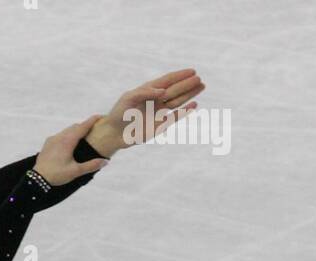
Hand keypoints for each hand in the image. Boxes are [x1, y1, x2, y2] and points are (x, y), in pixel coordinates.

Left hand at [32, 116, 109, 185]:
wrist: (37, 179)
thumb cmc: (57, 175)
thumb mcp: (75, 171)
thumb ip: (91, 166)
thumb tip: (105, 161)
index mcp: (68, 140)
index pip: (83, 125)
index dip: (93, 120)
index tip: (102, 117)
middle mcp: (60, 136)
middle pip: (76, 126)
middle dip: (85, 126)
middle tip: (93, 130)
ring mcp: (53, 139)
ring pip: (67, 130)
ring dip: (76, 131)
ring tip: (82, 138)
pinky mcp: (47, 143)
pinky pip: (60, 136)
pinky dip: (67, 136)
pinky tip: (69, 145)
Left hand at [89, 68, 205, 156]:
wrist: (113, 133)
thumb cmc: (118, 113)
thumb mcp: (128, 99)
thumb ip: (144, 92)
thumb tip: (163, 91)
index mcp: (149, 90)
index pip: (167, 80)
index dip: (179, 76)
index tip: (192, 71)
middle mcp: (156, 100)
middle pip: (175, 90)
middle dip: (188, 84)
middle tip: (200, 79)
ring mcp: (158, 112)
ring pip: (178, 101)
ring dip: (189, 95)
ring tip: (202, 87)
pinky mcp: (159, 125)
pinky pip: (174, 117)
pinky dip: (184, 112)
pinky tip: (194, 106)